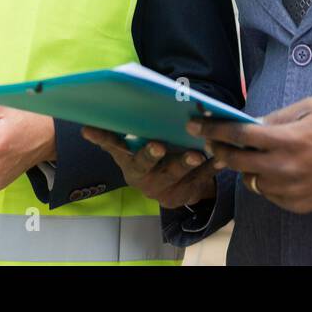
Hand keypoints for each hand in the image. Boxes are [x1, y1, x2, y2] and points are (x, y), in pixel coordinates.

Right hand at [81, 128, 217, 208]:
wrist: (172, 188)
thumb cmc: (152, 156)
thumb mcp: (136, 146)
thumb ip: (125, 132)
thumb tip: (98, 116)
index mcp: (127, 161)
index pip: (112, 147)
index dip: (102, 138)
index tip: (91, 128)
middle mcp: (142, 178)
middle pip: (144, 166)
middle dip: (150, 156)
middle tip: (158, 145)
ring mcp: (163, 189)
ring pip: (175, 175)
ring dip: (186, 163)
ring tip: (197, 154)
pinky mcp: (185, 194)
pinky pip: (199, 181)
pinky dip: (211, 170)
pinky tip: (220, 159)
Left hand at [186, 97, 311, 213]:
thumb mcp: (310, 107)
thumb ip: (277, 115)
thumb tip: (250, 122)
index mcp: (286, 139)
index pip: (238, 134)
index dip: (213, 128)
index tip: (195, 125)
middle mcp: (283, 166)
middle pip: (236, 161)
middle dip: (219, 149)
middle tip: (212, 142)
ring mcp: (288, 189)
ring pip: (250, 180)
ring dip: (246, 167)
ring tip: (253, 156)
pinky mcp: (295, 205)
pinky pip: (268, 193)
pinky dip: (266, 181)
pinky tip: (276, 170)